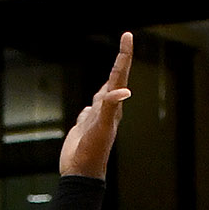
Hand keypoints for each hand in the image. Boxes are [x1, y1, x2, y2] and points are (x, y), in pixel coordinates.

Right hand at [59, 32, 132, 179]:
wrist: (81, 173)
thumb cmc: (92, 152)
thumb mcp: (101, 127)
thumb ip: (110, 107)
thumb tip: (124, 91)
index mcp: (113, 106)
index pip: (119, 75)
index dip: (123, 55)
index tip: (127, 36)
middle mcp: (107, 109)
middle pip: (115, 79)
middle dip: (121, 60)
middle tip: (126, 40)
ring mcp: (96, 118)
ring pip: (104, 93)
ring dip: (110, 79)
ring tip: (116, 67)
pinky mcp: (85, 127)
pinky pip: (89, 109)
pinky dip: (92, 102)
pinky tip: (91, 104)